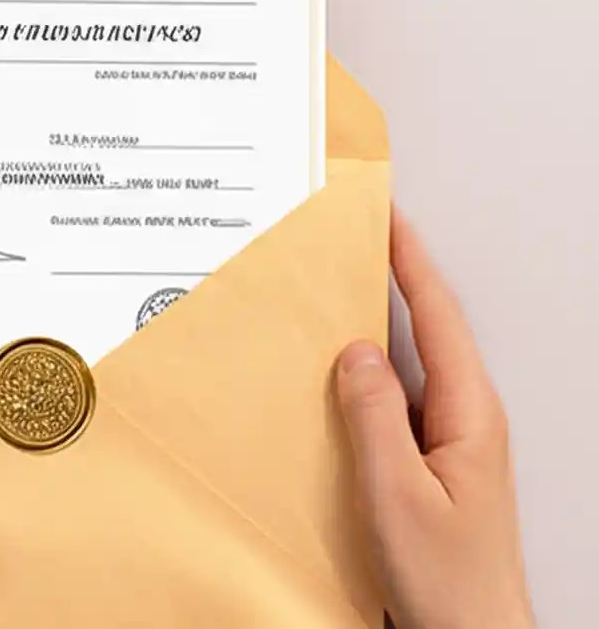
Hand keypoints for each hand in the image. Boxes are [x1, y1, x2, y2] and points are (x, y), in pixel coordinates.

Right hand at [336, 213, 532, 628]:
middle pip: (425, 332)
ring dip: (371, 331)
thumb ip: (374, 418)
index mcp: (470, 415)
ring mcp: (449, 443)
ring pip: (406, 369)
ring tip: (330, 298)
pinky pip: (393, 406)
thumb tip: (355, 352)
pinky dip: (361, 383)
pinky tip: (331, 384)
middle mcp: (465, 419)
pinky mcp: (428, 466)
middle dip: (390, 280)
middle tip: (351, 241)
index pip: (437, 318)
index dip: (410, 262)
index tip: (386, 216)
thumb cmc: (448, 582)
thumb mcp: (398, 496)